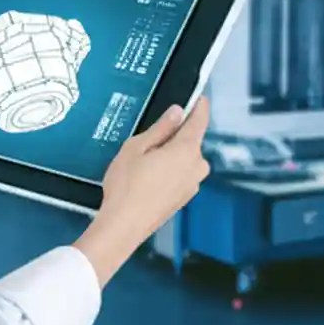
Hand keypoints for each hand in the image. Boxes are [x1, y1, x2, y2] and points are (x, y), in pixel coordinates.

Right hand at [74, 98, 210, 285]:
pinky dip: (169, 171)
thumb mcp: (136, 148)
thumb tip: (177, 113)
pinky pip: (181, 175)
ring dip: (171, 155)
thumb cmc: (126, 185)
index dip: (199, 107)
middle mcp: (196, 167)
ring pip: (185, 159)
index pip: (199, 121)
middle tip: (149, 138)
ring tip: (144, 162)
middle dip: (175, 135)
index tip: (199, 98)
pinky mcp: (184, 198)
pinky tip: (148, 177)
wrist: (124, 226)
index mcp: (187, 150)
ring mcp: (192, 185)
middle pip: (191, 141)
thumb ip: (160, 129)